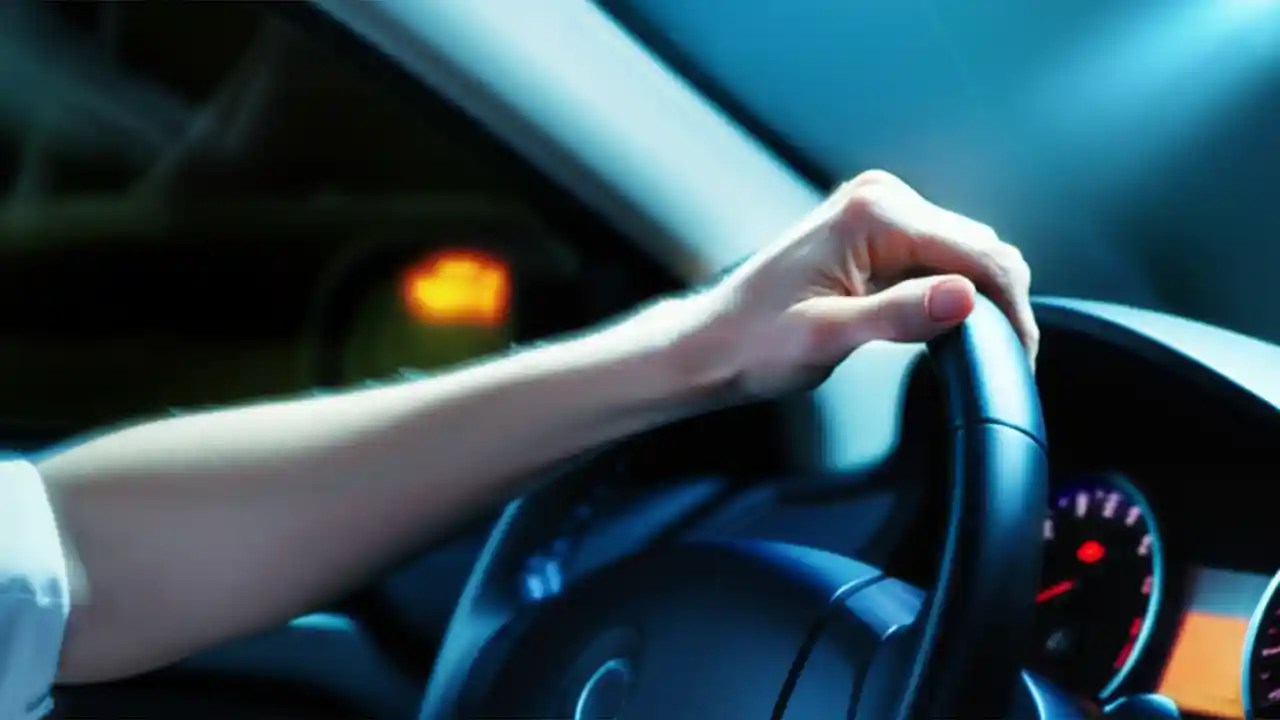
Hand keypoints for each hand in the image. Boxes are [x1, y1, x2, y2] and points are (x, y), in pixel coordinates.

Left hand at [673, 170, 1038, 398]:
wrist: (712, 343)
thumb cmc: (752, 342)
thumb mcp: (827, 338)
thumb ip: (899, 317)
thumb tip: (965, 299)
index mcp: (871, 215)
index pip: (977, 253)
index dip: (1011, 307)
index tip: (1022, 353)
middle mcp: (879, 199)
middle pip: (979, 247)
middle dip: (1002, 301)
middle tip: (1009, 359)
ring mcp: (878, 212)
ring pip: (964, 252)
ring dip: (979, 296)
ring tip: (982, 348)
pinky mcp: (875, 233)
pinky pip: (937, 257)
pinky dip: (952, 291)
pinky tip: (947, 324)